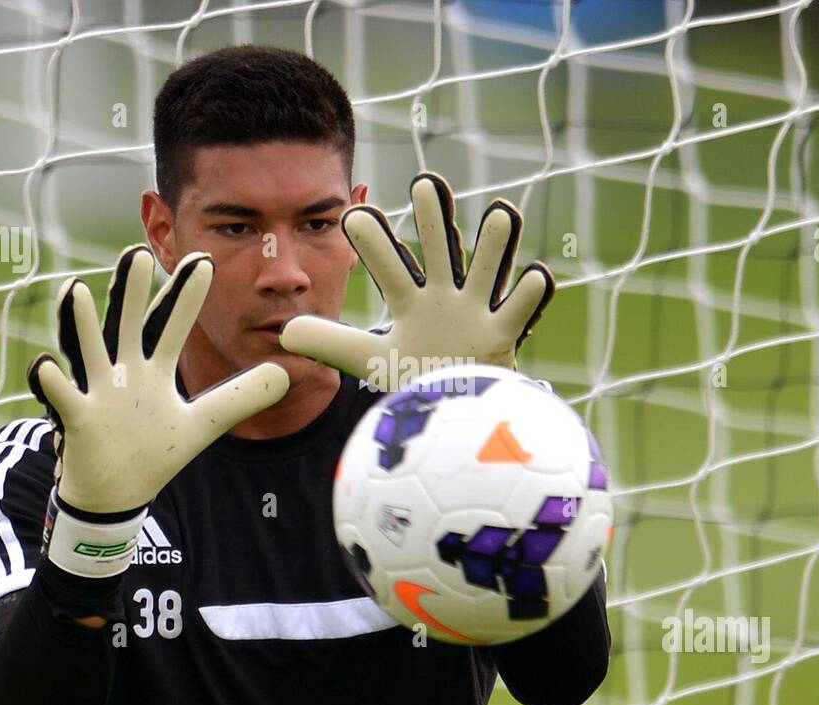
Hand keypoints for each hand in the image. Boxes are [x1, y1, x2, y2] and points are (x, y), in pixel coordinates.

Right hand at [27, 245, 288, 575]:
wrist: (116, 494)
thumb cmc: (153, 452)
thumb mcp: (203, 424)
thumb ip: (239, 397)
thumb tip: (284, 376)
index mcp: (152, 371)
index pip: (172, 325)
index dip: (186, 296)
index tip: (203, 260)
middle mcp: (122, 373)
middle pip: (127, 325)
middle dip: (131, 293)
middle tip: (137, 252)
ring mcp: (97, 393)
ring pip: (87, 351)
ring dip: (80, 323)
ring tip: (76, 289)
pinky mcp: (77, 420)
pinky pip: (61, 398)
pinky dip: (50, 383)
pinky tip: (44, 363)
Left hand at [278, 172, 554, 388]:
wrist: (456, 409)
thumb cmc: (416, 379)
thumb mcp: (368, 360)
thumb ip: (329, 342)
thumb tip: (282, 332)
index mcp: (413, 301)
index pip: (388, 265)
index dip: (372, 242)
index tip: (353, 213)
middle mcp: (445, 298)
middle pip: (439, 251)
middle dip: (434, 218)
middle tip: (425, 182)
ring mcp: (476, 313)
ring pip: (488, 269)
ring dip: (495, 244)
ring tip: (501, 212)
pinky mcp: (502, 336)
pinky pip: (519, 310)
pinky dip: (530, 293)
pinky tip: (537, 273)